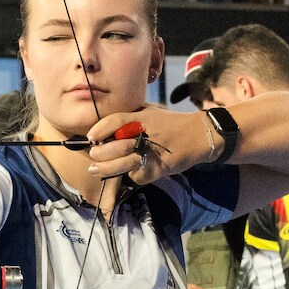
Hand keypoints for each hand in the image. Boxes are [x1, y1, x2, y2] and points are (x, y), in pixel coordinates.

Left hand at [85, 108, 210, 185]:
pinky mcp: (157, 169)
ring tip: (96, 169)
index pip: (115, 120)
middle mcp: (146, 134)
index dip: (100, 129)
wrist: (199, 136)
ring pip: (122, 164)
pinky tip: (135, 169)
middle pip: (115, 146)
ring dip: (107, 168)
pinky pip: (135, 175)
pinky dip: (132, 174)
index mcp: (143, 117)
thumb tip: (102, 128)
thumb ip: (130, 118)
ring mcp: (152, 153)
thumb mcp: (150, 113)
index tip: (89, 136)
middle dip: (100, 153)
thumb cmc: (170, 124)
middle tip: (94, 154)